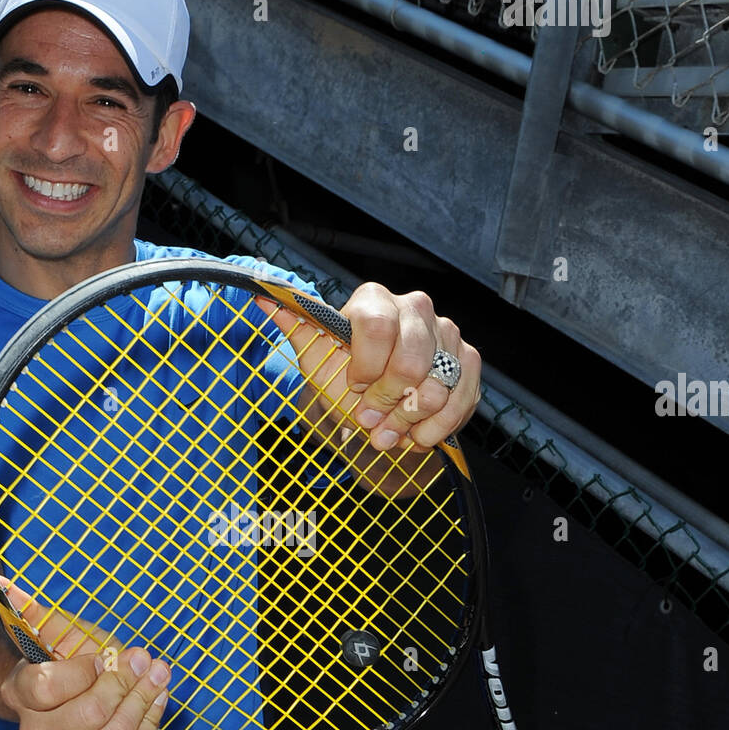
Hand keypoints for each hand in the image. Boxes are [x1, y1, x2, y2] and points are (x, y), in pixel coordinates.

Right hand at [0, 586, 169, 729]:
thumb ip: (36, 611)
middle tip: (146, 659)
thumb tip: (6, 586)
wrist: (67, 694)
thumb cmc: (65, 656)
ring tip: (159, 675)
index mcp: (20, 692)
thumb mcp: (56, 629)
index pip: (48, 687)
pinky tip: (156, 703)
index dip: (85, 669)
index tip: (105, 653)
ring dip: (144, 703)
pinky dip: (149, 729)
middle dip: (126, 683)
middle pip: (89, 716)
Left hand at [257, 282, 480, 452]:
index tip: (354, 388)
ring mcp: (446, 333)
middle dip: (388, 400)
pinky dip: (439, 425)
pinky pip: (462, 396)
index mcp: (375, 300)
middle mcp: (415, 308)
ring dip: (410, 419)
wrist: (375, 406)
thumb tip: (260, 294)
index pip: (375, 325)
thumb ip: (295, 325)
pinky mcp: (468, 361)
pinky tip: (419, 435)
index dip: (366, 366)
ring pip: (438, 383)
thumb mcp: (316, 357)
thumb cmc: (344, 379)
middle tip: (372, 421)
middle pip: (411, 359)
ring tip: (391, 432)